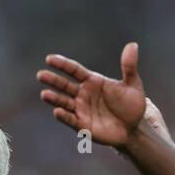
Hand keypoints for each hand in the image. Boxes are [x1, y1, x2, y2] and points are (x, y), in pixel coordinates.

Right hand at [37, 42, 161, 149]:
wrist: (133, 129)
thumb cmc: (132, 105)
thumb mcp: (133, 85)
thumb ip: (129, 66)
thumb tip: (132, 45)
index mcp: (92, 81)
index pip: (74, 70)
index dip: (62, 64)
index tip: (50, 59)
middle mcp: (83, 94)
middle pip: (64, 85)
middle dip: (53, 80)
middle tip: (40, 75)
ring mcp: (81, 109)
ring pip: (63, 102)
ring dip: (54, 99)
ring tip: (44, 95)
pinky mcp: (82, 125)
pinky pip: (70, 119)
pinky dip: (63, 116)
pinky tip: (57, 111)